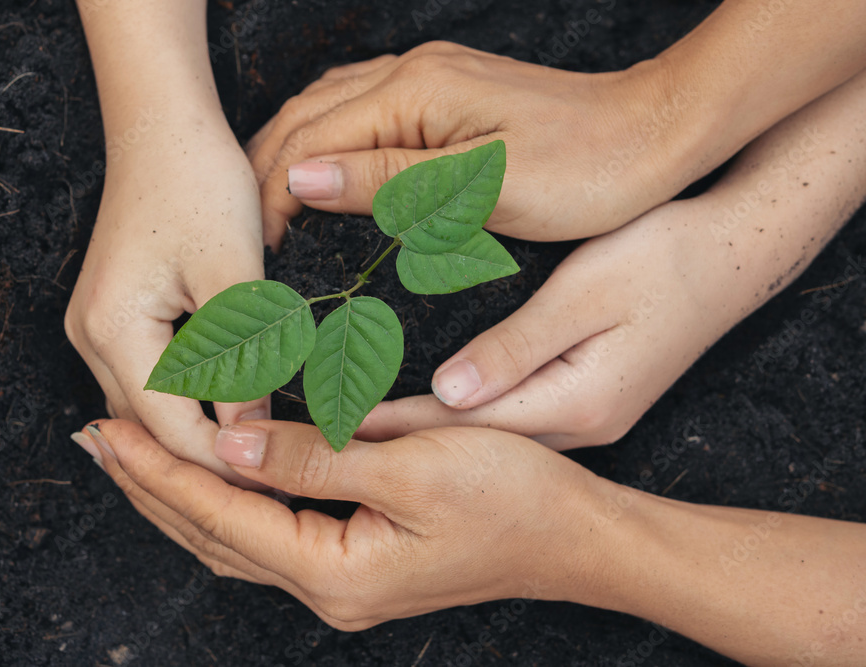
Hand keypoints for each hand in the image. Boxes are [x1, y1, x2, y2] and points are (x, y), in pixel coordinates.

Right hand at [65, 131, 267, 484]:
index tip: (278, 480)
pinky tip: (226, 414)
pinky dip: (188, 404)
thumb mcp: (235, 273)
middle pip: (151, 431)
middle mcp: (90, 338)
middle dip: (209, 458)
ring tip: (254, 459)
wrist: (164, 128)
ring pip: (148, 411)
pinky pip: (149, 382)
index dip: (225, 460)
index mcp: (113, 330)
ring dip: (197, 436)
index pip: (171, 429)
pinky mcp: (116, 318)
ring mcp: (96, 329)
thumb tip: (257, 434)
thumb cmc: (199, 184)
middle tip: (270, 484)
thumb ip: (245, 358)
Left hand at [73, 419, 611, 628]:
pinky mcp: (358, 565)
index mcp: (336, 571)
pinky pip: (269, 538)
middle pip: (215, 537)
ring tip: (131, 461)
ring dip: (180, 498)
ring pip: (236, 541)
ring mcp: (342, 583)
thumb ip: (316, 458)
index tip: (109, 430)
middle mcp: (329, 590)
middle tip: (95, 443)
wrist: (578, 538)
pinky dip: (227, 505)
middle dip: (151, 488)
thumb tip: (232, 443)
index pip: (224, 514)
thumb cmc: (512, 499)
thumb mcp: (413, 466)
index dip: (162, 470)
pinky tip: (211, 482)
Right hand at [247, 40, 704, 248]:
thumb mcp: (483, 187)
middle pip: (307, 117)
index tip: (259, 254)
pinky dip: (331, 139)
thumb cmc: (586, 170)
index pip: (309, 143)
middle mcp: (411, 72)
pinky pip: (364, 107)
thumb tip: (299, 181)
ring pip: (329, 107)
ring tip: (270, 206)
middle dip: (267, 172)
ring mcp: (429, 77)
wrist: (657, 133)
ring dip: (293, 153)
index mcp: (413, 92)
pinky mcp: (447, 92)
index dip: (272, 198)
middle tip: (249, 235)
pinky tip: (327, 166)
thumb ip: (385, 182)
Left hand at [356, 66, 865, 449]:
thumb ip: (514, 347)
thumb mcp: (585, 295)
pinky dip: (458, 415)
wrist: (736, 255)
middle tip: (328, 430)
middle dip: (396, 436)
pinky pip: (504, 420)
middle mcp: (577, 427)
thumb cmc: (663, 260)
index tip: (333, 422)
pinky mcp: (585, 403)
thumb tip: (444, 391)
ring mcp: (583, 420)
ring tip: (354, 421)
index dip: (392, 424)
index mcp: (575, 405)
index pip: (461, 427)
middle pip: (466, 442)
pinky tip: (423, 404)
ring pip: (482, 436)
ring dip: (422, 428)